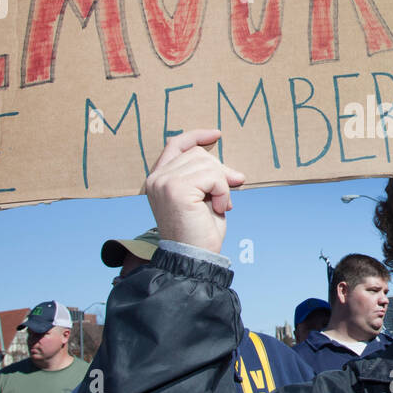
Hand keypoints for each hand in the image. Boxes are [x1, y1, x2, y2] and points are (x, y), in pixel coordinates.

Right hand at [143, 129, 245, 253]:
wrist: (194, 257)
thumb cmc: (199, 232)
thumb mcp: (206, 199)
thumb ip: (211, 179)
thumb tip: (235, 173)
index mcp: (159, 179)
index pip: (176, 145)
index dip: (196, 136)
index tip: (217, 134)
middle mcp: (156, 178)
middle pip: (198, 154)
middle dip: (219, 171)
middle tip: (228, 194)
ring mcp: (164, 182)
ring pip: (208, 164)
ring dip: (222, 185)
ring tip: (220, 206)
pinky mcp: (176, 189)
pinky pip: (213, 177)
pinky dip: (223, 192)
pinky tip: (219, 208)